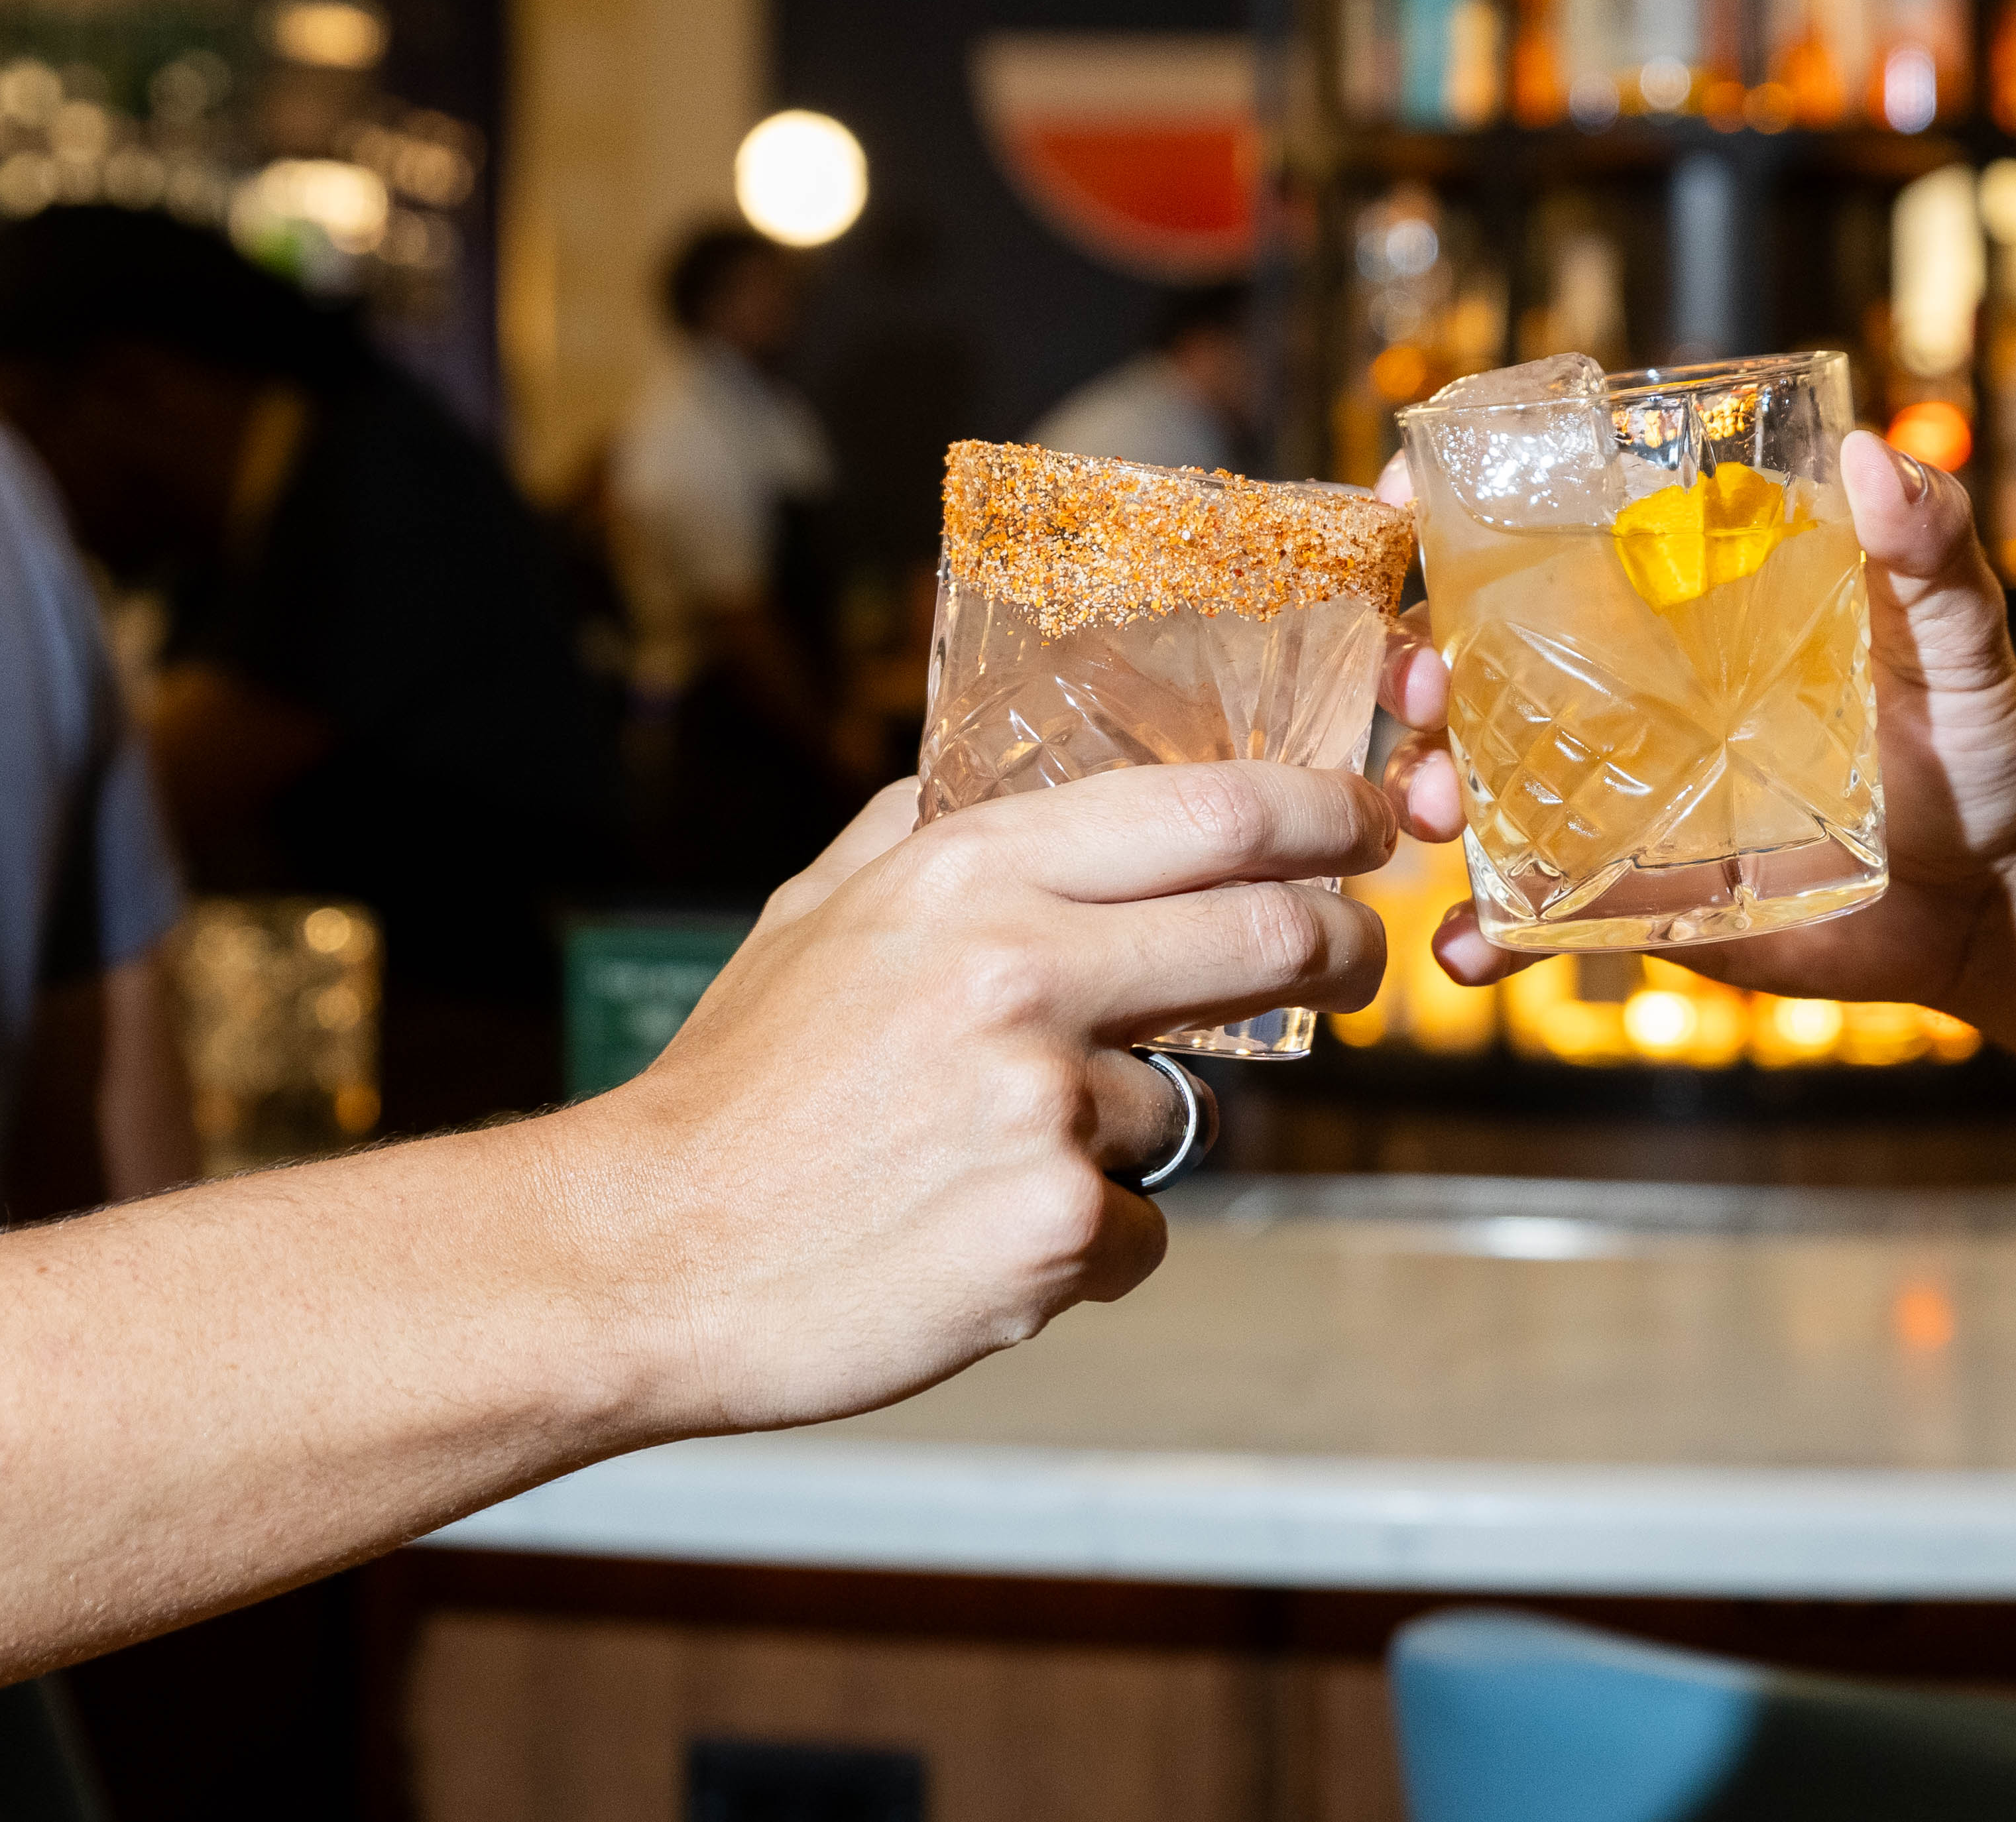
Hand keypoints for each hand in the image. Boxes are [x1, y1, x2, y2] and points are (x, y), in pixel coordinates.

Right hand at [546, 762, 1391, 1434]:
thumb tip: (1030, 762)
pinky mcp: (1056, 1231)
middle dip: (1343, 945)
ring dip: (1131, 1135)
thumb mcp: (822, 910)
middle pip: (1275, 933)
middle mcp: (1022, 972)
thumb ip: (934, 826)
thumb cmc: (740, 1086)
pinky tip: (976, 1235)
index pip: (1217, 812)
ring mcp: (1046, 1106)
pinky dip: (1086, 1244)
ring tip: (993, 1157)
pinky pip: (1139, 1228)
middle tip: (1355, 957)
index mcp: (970, 875)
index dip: (1326, 816)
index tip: (1367, 826)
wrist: (648, 1252)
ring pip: (1191, 1109)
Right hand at [1376, 433, 2015, 1042]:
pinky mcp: (1627, 894)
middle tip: (1423, 686)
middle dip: (1410, 662)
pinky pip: (1528, 913)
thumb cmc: (1975, 741)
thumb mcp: (1959, 635)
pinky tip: (1471, 948)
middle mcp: (1618, 689)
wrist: (1994, 894)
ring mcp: (1612, 795)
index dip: (1451, 508)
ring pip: (1472, 780)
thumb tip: (1878, 456)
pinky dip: (1481, 933)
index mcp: (1675, 598)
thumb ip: (1928, 549)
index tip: (1405, 497)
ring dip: (1426, 789)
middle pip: (1468, 655)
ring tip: (1439, 811)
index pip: (1540, 531)